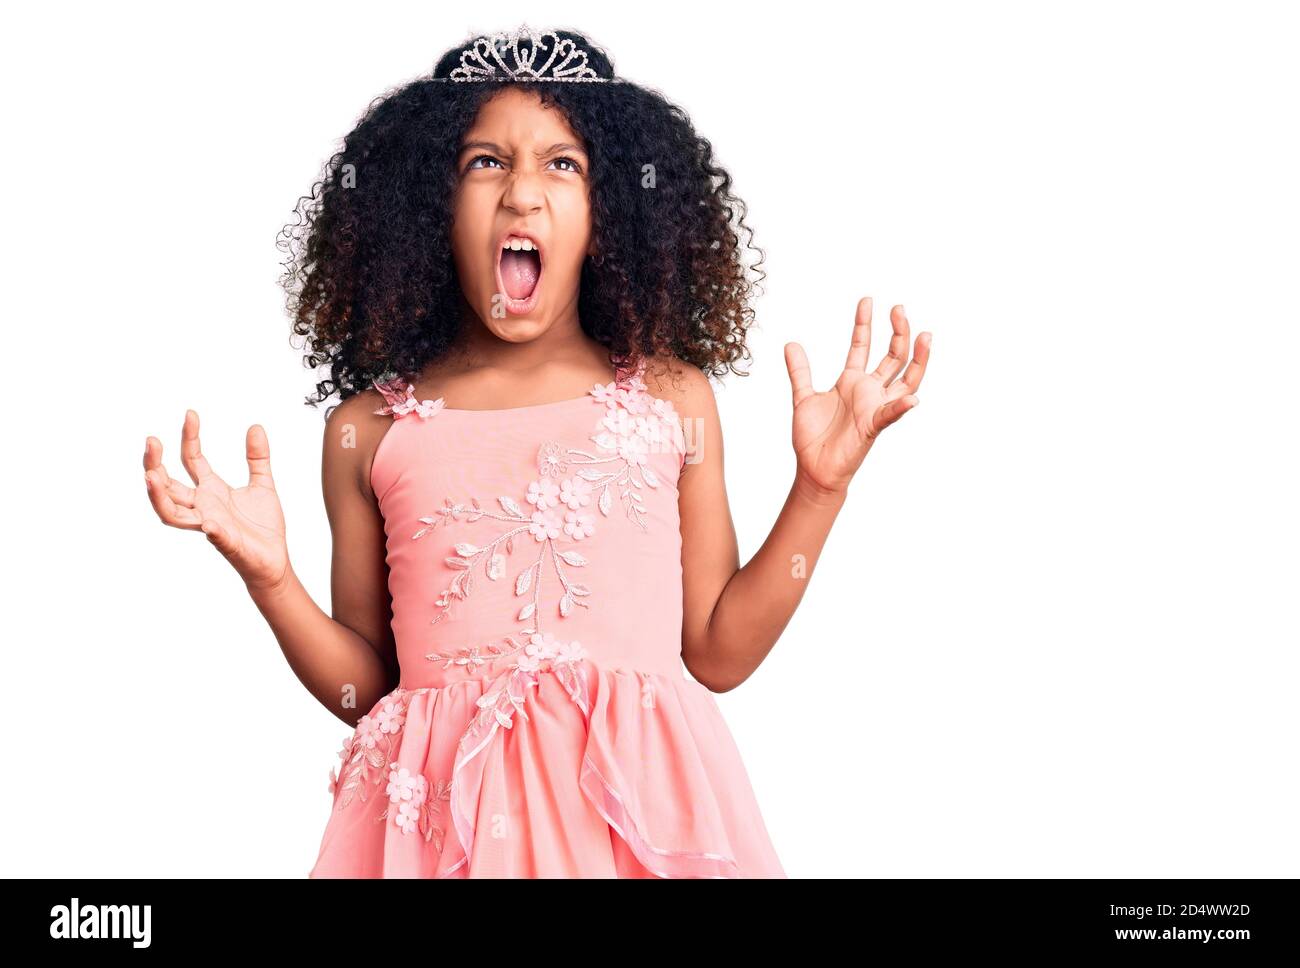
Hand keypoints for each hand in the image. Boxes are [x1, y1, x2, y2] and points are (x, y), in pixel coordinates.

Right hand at [144, 410, 290, 591]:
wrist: (274, 559)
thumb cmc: (263, 526)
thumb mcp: (263, 484)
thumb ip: (257, 457)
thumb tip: (256, 426)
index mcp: (212, 490)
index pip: (191, 459)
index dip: (189, 437)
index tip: (190, 414)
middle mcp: (204, 506)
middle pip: (168, 484)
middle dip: (155, 464)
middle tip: (151, 441)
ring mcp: (210, 524)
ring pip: (172, 513)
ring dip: (159, 495)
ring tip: (150, 476)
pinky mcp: (226, 543)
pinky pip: (214, 536)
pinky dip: (210, 529)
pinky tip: (208, 522)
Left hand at [785, 298, 930, 496]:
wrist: (813, 468)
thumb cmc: (813, 437)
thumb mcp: (803, 397)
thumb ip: (800, 371)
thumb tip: (791, 344)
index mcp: (852, 381)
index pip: (862, 346)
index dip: (864, 324)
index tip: (866, 301)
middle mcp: (868, 391)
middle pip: (892, 357)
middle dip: (898, 333)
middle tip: (898, 308)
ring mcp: (874, 408)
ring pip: (906, 381)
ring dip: (917, 359)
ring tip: (925, 336)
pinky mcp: (873, 427)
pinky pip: (890, 416)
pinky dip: (902, 408)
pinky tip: (913, 399)